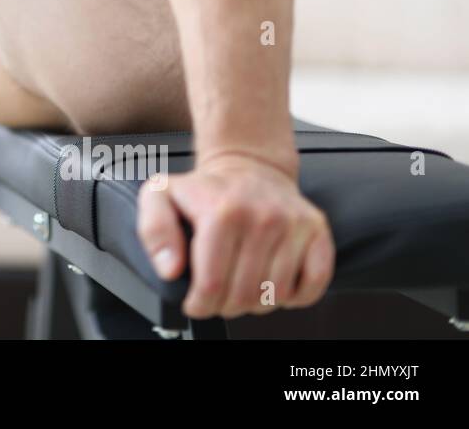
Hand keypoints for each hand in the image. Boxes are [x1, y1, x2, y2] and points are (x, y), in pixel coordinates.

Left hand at [136, 152, 334, 318]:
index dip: (200, 304)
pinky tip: (274, 284)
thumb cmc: (203, 189)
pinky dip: (295, 297)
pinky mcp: (317, 230)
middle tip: (218, 295)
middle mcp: (263, 217)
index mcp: (222, 212)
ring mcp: (294, 224)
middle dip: (225, 306)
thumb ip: (154, 231)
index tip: (195, 302)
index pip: (212, 285)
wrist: (250, 166)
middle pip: (244, 296)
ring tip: (242, 287)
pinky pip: (314, 285)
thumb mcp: (161, 196)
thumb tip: (171, 270)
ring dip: (256, 303)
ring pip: (277, 295)